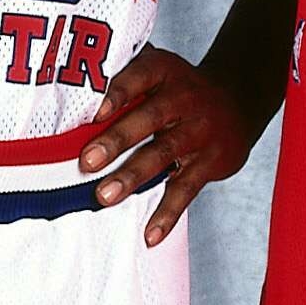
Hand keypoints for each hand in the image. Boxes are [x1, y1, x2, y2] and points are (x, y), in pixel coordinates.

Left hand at [80, 46, 248, 244]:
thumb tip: (67, 81)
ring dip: (133, 176)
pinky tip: (150, 235)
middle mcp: (184, 98)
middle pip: (148, 117)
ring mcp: (198, 131)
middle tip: (86, 162)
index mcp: (164, 71)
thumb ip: (122, 71)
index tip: (93, 112)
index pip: (138, 76)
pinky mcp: (210, 162)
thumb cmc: (179, 88)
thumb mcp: (158, 68)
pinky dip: (167, 214)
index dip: (116, 93)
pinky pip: (186, 189)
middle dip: (116, 139)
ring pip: (163, 153)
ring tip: (105, 196)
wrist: (238, 102)